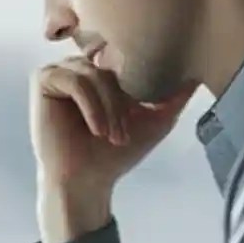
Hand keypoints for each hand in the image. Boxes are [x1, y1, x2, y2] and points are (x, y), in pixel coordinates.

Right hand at [31, 58, 195, 242]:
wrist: (86, 182)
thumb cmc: (115, 155)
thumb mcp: (155, 121)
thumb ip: (175, 98)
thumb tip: (199, 76)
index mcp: (102, 72)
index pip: (125, 60)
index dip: (135, 85)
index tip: (135, 118)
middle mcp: (80, 67)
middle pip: (110, 69)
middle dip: (120, 105)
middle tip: (121, 136)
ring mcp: (60, 71)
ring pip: (94, 74)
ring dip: (108, 109)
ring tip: (110, 136)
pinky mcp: (44, 80)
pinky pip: (76, 81)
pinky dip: (91, 107)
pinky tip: (95, 130)